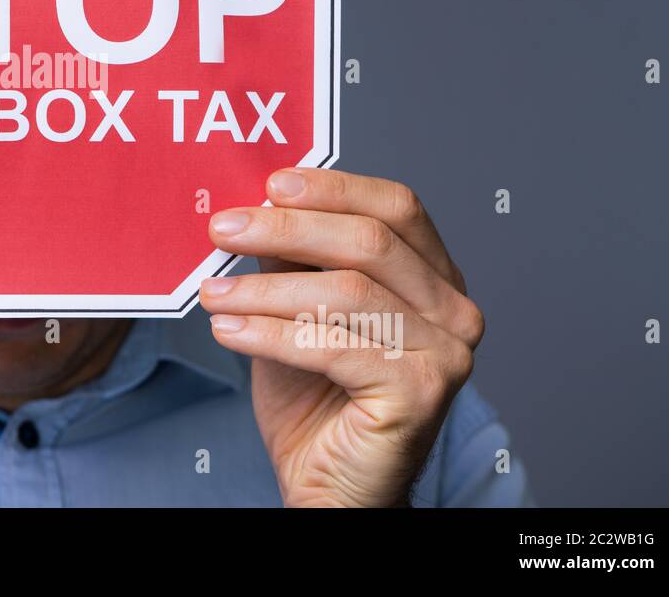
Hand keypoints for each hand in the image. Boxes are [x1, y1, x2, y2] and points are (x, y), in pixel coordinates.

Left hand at [201, 168, 483, 506]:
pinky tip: (226, 330)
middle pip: (370, 242)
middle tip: (223, 229)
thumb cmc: (316, 398)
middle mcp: (454, 310)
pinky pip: (332, 346)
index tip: (271, 183)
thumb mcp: (297, 309)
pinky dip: (269, 334)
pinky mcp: (421, 392)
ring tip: (213, 293)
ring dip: (265, 288)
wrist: (329, 484)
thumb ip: (292, 258)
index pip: (395, 206)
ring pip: (346, 292)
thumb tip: (257, 203)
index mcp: (436, 277)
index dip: (333, 187)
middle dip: (287, 228)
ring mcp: (446, 352)